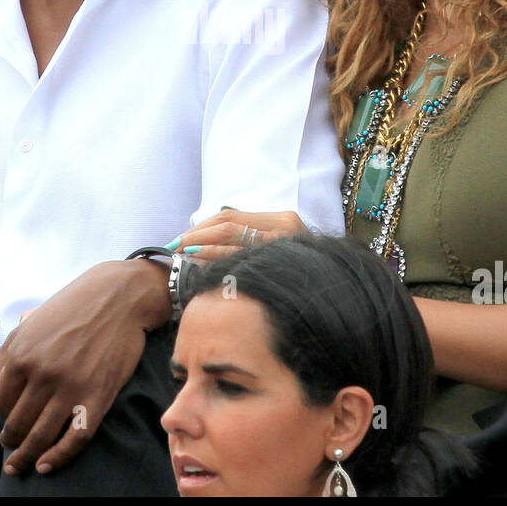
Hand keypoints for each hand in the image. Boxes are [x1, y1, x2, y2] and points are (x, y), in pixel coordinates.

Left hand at [0, 259, 167, 475]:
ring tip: (20, 465)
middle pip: (17, 423)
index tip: (7, 421)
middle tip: (10, 448)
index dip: (1, 416)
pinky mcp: (97, 397)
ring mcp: (71, 387)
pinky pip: (73, 439)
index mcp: (22, 354)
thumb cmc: (73, 308)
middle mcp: (43, 373)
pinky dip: (57, 458)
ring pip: (40, 436)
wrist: (119, 296)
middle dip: (10, 441)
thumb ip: (7, 353)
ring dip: (25, 457)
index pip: (0, 401)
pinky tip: (45, 465)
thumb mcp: (31, 323)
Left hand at [173, 207, 305, 260]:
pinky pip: (243, 260)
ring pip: (234, 242)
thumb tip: (208, 240)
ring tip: (183, 254)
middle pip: (229, 225)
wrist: (331, 290)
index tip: (181, 238)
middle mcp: (286, 227)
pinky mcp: (283, 262)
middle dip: (197, 235)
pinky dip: (219, 261)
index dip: (202, 226)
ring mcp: (286, 245)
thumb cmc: (300, 271)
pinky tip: (202, 265)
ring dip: (203, 248)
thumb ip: (251, 239)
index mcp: (283, 220)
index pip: (231, 216)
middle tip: (175, 246)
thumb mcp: (280, 248)